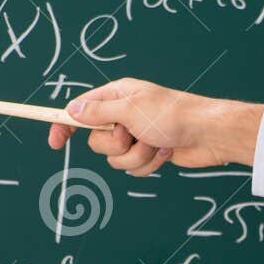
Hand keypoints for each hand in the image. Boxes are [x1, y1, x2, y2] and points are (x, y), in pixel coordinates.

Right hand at [45, 78, 263, 177]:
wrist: (208, 134)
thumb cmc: (173, 114)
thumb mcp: (130, 109)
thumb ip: (98, 111)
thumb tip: (72, 109)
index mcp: (116, 96)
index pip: (80, 110)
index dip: (64, 124)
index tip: (54, 143)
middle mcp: (124, 115)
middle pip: (98, 142)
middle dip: (115, 145)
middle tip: (133, 134)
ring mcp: (137, 136)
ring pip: (117, 159)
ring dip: (137, 156)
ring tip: (157, 143)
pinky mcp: (149, 153)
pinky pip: (135, 168)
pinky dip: (150, 163)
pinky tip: (166, 152)